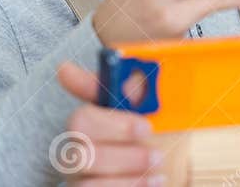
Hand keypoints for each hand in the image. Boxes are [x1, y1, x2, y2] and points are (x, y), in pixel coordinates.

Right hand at [57, 61, 163, 185]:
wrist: (165, 163)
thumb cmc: (151, 132)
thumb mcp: (145, 106)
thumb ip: (125, 86)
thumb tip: (77, 65)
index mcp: (87, 122)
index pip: (81, 119)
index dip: (115, 124)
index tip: (147, 126)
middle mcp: (74, 151)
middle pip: (80, 156)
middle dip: (124, 157)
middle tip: (156, 154)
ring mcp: (77, 177)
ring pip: (87, 184)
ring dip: (130, 177)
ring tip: (157, 169)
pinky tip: (153, 182)